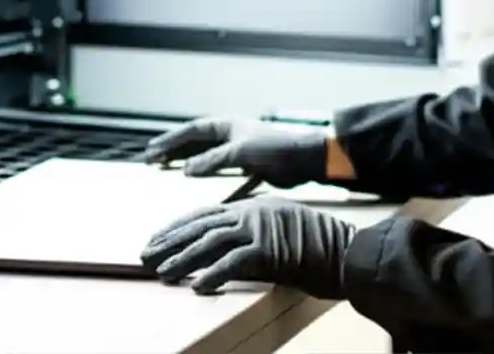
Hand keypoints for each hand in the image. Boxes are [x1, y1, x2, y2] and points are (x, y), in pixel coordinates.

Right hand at [138, 118, 327, 188]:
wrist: (304, 160)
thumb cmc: (274, 149)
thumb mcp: (239, 152)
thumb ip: (212, 160)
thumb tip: (185, 170)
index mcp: (227, 125)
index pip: (192, 131)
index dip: (171, 140)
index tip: (153, 150)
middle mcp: (230, 135)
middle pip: (195, 143)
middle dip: (174, 151)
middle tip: (152, 160)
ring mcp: (238, 151)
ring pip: (206, 157)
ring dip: (187, 163)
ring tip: (167, 171)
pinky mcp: (247, 167)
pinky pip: (221, 171)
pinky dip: (209, 178)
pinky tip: (199, 188)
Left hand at [141, 198, 355, 298]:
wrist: (347, 251)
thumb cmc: (317, 247)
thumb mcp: (279, 234)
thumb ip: (250, 238)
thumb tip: (217, 257)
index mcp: (253, 206)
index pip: (205, 214)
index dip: (177, 227)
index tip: (156, 239)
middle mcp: (252, 212)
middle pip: (201, 225)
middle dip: (170, 241)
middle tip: (146, 256)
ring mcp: (260, 228)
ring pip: (210, 242)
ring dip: (183, 259)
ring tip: (162, 273)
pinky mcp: (270, 248)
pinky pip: (233, 262)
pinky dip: (212, 274)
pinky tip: (196, 287)